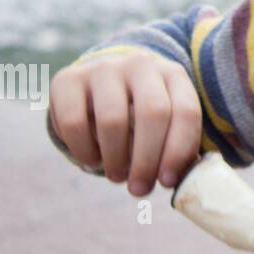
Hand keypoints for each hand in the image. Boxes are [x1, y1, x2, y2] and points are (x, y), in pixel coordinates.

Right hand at [49, 53, 202, 196]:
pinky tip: (92, 159)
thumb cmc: (140, 114)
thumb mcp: (164, 122)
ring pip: (113, 120)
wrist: (99, 84)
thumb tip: (179, 179)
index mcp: (173, 74)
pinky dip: (83, 151)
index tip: (167, 181)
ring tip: (118, 175)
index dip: (179, 150)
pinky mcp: (68, 79)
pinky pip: (74, 123)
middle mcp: (141, 65)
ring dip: (115, 160)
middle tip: (139, 188)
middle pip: (153, 113)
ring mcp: (104, 68)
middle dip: (147, 160)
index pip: (186, 111)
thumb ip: (176, 147)